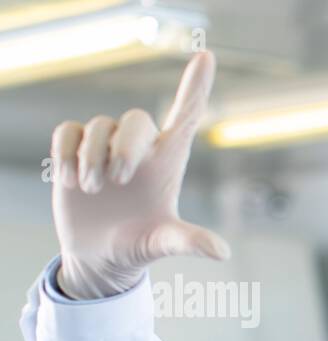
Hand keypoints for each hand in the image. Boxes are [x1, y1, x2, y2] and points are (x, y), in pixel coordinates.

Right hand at [50, 51, 228, 299]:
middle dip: (123, 146)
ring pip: (98, 125)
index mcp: (168, 163)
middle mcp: (140, 149)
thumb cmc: (139, 246)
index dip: (195, 86)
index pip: (186, 115)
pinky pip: (68, 132)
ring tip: (93, 189)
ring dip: (93, 158)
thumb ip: (188, 241)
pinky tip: (72, 182)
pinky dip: (67, 154)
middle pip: (135, 119)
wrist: (100, 256)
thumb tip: (221, 252)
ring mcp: (106, 148)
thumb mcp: (163, 243)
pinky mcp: (75, 151)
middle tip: (116, 181)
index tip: (205, 56)